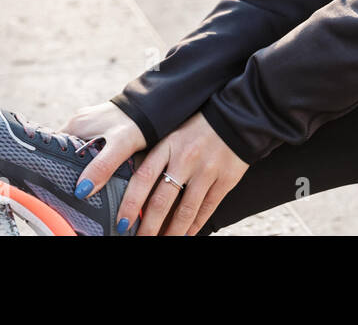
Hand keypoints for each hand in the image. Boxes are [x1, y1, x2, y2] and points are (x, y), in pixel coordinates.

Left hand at [76, 110, 247, 235]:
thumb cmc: (197, 128)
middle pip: (162, 200)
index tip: (122, 222)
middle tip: (139, 239)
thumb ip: (156, 158)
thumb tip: (135, 190)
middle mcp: (186, 158)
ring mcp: (207, 170)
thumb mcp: (172, 134)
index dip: (130, 203)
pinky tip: (185, 235)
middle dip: (148, 226)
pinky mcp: (225, 179)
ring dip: (171, 232)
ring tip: (162, 241)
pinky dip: (194, 226)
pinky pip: (207, 209)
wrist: (235, 116)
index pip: (143, 178)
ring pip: (185, 210)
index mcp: (168, 144)